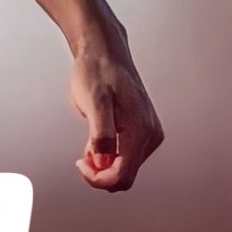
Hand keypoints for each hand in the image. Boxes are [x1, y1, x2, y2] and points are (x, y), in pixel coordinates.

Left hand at [69, 31, 163, 190]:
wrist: (105, 52)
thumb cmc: (97, 72)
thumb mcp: (93, 101)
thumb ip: (101, 133)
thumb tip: (103, 161)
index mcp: (140, 131)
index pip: (122, 176)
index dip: (98, 178)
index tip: (80, 163)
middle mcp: (151, 135)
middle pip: (126, 176)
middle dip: (101, 173)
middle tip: (81, 156)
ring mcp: (149, 133)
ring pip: (126, 167)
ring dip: (104, 163)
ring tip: (88, 142)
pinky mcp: (144, 130)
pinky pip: (128, 155)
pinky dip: (110, 154)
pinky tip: (98, 139)